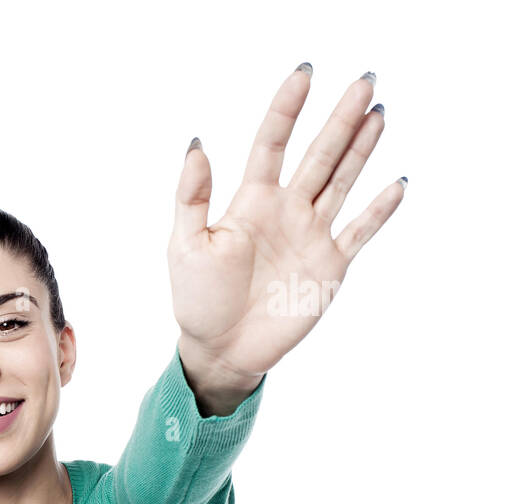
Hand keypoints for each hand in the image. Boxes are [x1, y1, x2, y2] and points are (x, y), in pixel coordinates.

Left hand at [169, 65, 404, 381]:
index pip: (272, 143)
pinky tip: (396, 184)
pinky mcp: (330, 265)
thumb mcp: (186, 245)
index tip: (304, 74)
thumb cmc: (197, 299)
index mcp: (250, 202)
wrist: (221, 349)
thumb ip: (193, 196)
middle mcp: (285, 211)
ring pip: (342, 182)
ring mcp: (310, 235)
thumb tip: (196, 144)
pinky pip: (359, 231)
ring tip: (378, 113)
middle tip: (365, 81)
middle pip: (319, 155)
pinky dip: (379, 210)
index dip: (287, 109)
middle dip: (340, 119)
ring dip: (362, 149)